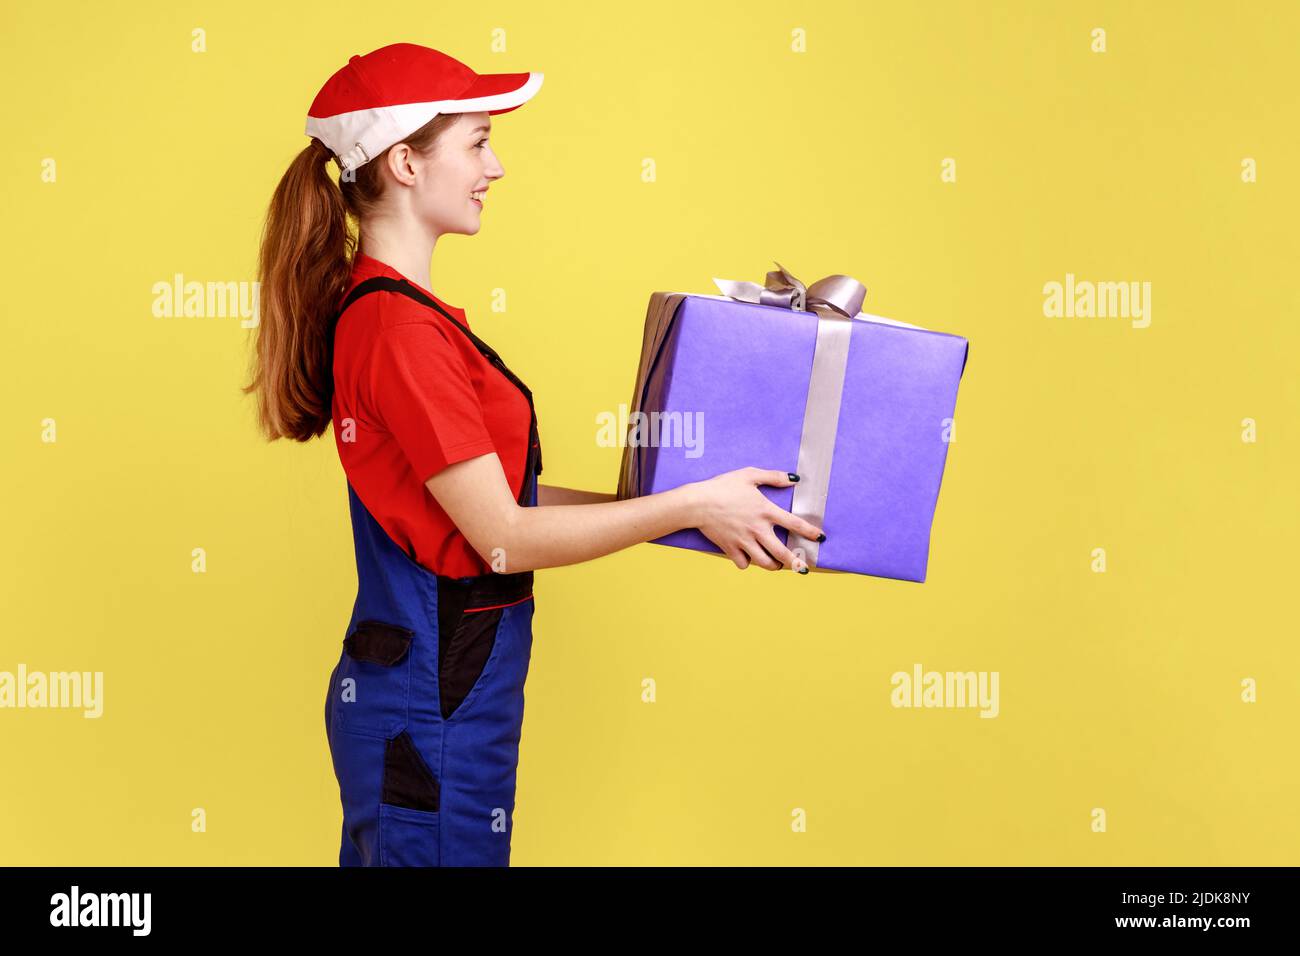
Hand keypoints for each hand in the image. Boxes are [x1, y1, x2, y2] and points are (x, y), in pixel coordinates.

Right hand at [688, 467, 824, 570]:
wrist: (697, 503)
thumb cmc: (722, 487)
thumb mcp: (749, 475)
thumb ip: (774, 477)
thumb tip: (794, 479)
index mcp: (765, 511)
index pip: (795, 524)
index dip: (810, 533)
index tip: (820, 538)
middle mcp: (757, 529)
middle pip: (782, 553)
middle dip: (796, 563)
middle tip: (803, 568)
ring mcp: (744, 541)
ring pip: (765, 563)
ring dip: (774, 566)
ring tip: (777, 565)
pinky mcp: (730, 548)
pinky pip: (744, 563)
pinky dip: (748, 563)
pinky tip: (749, 558)